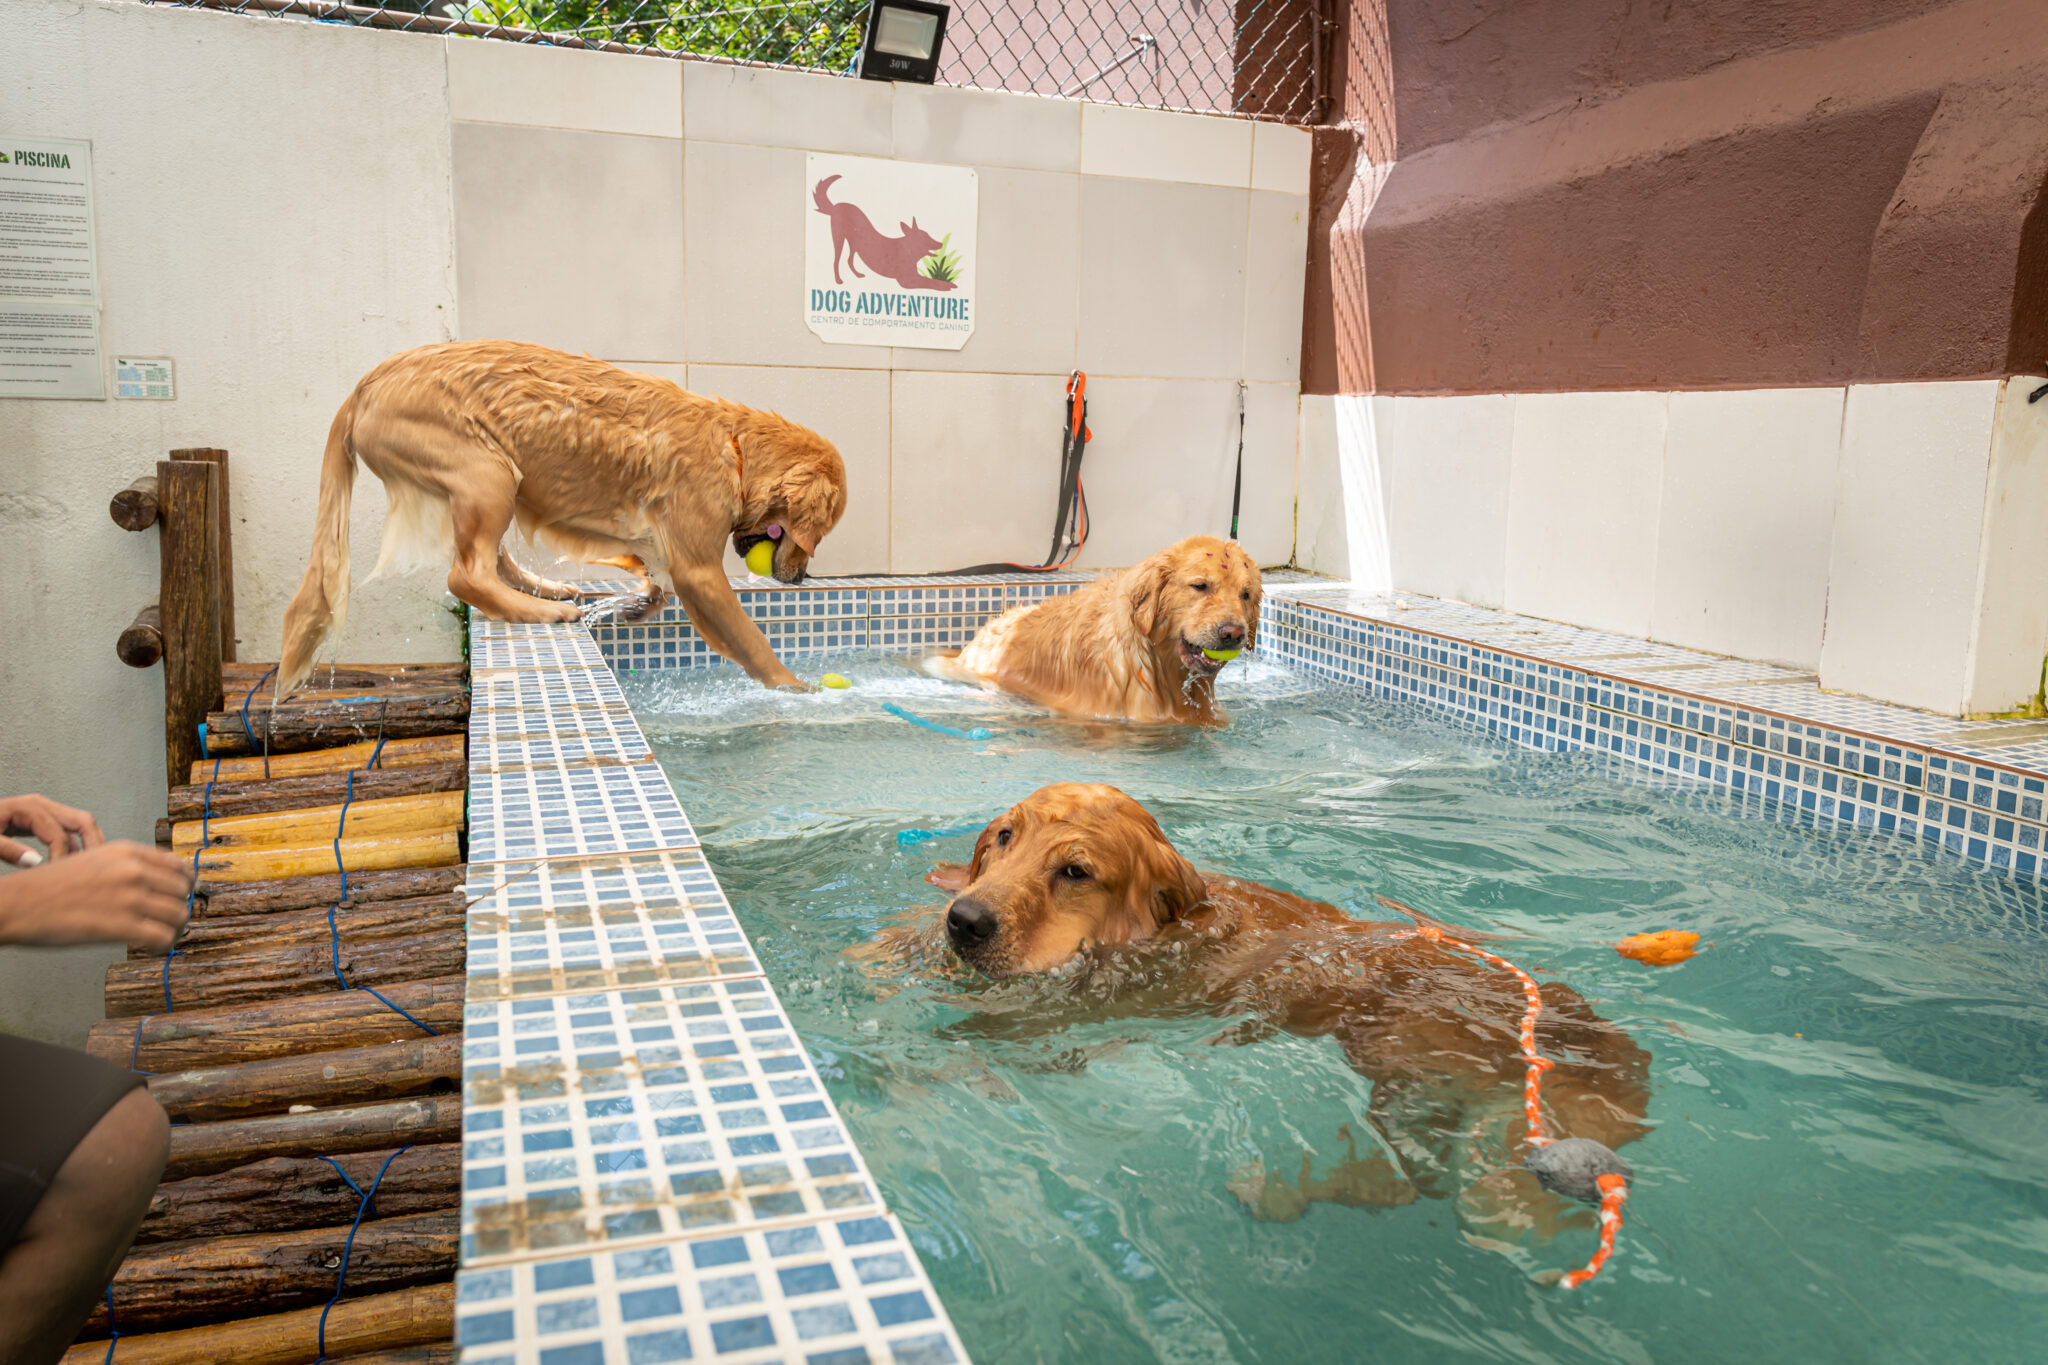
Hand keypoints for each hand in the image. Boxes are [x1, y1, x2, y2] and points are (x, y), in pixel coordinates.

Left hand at [0, 793, 104, 861]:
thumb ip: (6, 849)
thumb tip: (33, 861)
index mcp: (28, 808)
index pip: (59, 833)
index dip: (62, 857)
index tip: (59, 877)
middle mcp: (41, 806)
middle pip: (82, 820)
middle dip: (94, 843)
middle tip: (98, 868)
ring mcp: (44, 811)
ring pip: (80, 824)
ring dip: (89, 844)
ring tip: (92, 868)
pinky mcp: (42, 820)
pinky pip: (69, 831)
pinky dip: (78, 845)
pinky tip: (75, 863)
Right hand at [0, 841, 193, 950]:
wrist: (18, 903)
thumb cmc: (50, 887)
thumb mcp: (93, 860)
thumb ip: (126, 866)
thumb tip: (156, 882)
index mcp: (127, 851)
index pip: (178, 865)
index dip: (186, 883)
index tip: (183, 895)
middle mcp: (133, 870)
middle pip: (184, 890)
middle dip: (180, 906)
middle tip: (171, 919)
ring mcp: (129, 897)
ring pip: (179, 914)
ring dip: (175, 928)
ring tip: (163, 935)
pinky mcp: (122, 925)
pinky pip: (163, 937)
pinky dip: (164, 945)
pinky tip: (153, 947)